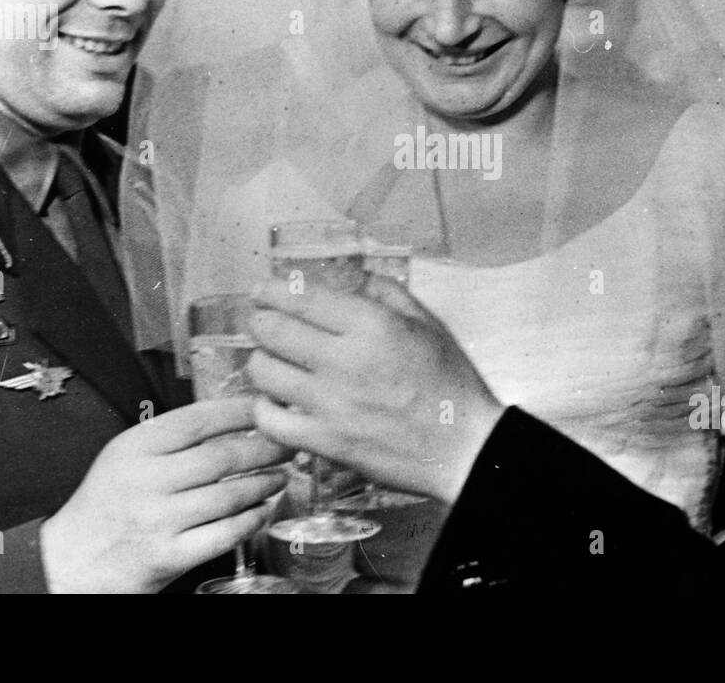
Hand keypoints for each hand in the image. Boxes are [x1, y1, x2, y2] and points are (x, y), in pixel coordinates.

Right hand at [40, 397, 290, 592]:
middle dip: (265, 447)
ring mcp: (158, 521)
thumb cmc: (105, 505)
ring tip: (280, 475)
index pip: (198, 420)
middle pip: (222, 456)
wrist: (70, 561)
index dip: (240, 411)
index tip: (267, 407)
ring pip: (229, 496)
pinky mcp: (169, 557)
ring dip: (264, 483)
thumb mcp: (125, 456)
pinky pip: (224, 534)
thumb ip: (171, 438)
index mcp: (135, 448)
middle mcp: (146, 482)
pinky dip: (251, 520)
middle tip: (288, 443)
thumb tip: (233, 418)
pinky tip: (261, 510)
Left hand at [247, 276, 504, 504]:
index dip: (273, 290)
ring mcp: (332, 404)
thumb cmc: (450, 383)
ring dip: (261, 361)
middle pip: (273, 330)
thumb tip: (343, 276)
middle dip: (260, 320)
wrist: (464, 447)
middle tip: (260, 321)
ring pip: (264, 372)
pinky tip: (276, 401)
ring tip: (270, 361)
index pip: (302, 298)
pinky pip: (270, 420)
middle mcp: (346, 360)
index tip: (263, 290)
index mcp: (373, 326)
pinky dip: (265, 407)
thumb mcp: (426, 323)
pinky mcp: (326, 442)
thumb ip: (382, 291)